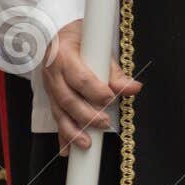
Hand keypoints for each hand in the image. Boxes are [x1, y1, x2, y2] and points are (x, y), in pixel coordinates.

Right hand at [41, 21, 140, 152]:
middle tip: (105, 123)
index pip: (80, 78)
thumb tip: (134, 88)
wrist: (55, 33)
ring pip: (59, 111)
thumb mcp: (98, 48)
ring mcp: (50, 87)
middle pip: (67, 98)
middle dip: (86, 114)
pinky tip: (67, 151)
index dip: (95, 91)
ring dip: (73, 130)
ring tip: (87, 144)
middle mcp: (53, 73)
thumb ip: (115, 72)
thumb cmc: (81, 40)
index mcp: (64, 56)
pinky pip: (56, 118)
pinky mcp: (51, 97)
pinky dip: (62, 136)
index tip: (110, 99)